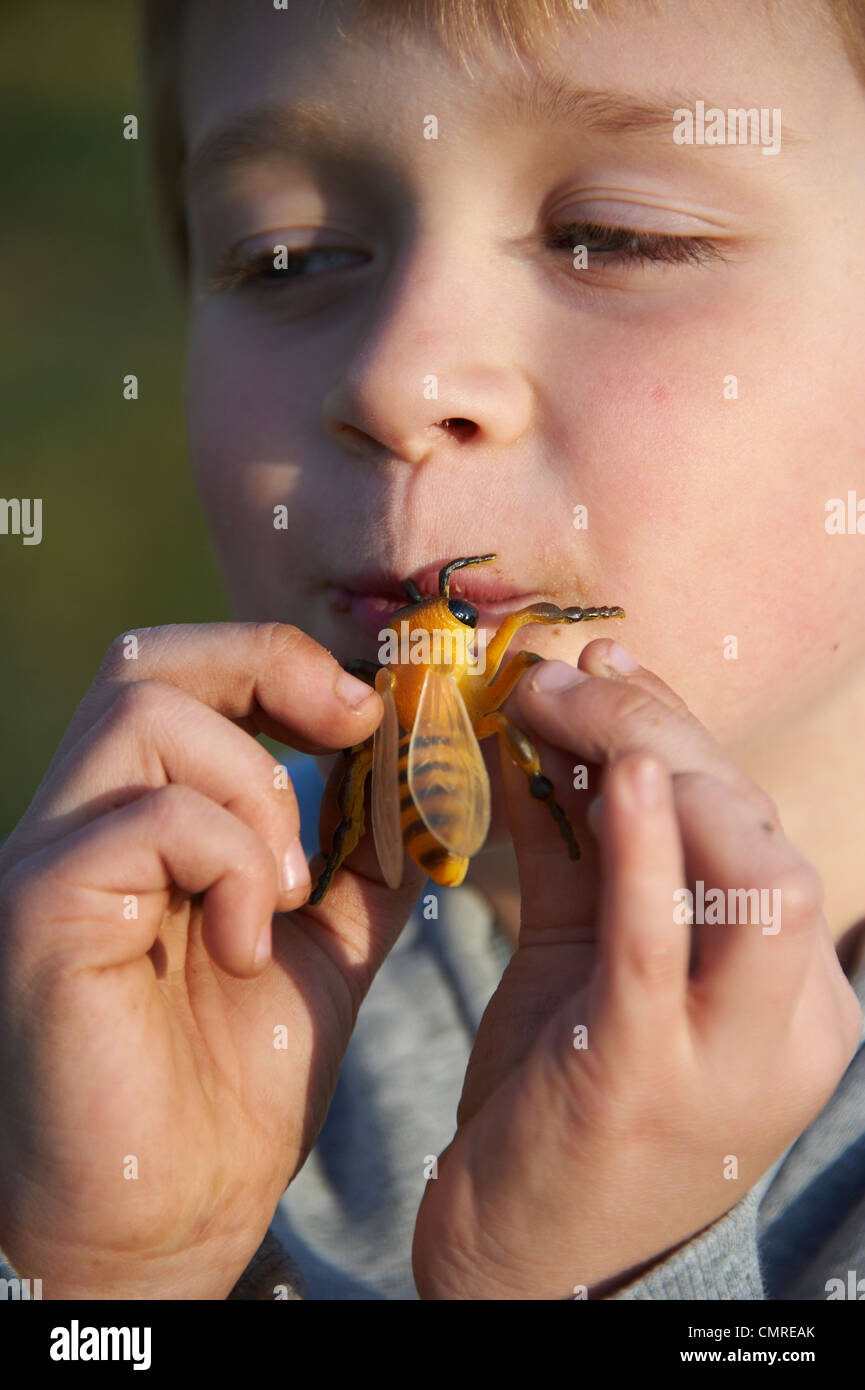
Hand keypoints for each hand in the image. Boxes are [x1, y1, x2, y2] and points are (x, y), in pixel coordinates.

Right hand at [0, 623, 422, 1297]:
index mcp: (142, 814)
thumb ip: (364, 856)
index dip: (285, 663)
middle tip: (353, 728)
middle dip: (271, 669)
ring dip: (257, 788)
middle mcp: (82, 820)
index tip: (372, 713)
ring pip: (144, 715)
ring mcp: (52, 859)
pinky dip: (231, 862)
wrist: (168, 1216)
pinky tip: (250, 943)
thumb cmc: (233, 1083)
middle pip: (151, 659)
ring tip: (291, 887)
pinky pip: (145, 818)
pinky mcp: (43, 912)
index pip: (187, 670)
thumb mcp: (325, 943)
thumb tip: (427, 773)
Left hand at [412, 639, 861, 1298]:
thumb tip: (551, 721)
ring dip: (662, 762)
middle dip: (665, 730)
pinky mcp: (647, 1081)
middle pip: (759, 831)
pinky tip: (613, 768)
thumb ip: (582, 846)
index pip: (756, 825)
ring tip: (576, 699)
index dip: (683, 731)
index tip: (606, 669)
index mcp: (788, 990)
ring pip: (750, 876)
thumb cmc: (560, 1094)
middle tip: (568, 674)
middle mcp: (788, 1022)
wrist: (521, 1256)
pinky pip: (661, 945)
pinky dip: (643, 848)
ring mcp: (730, 1057)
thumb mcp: (584, 956)